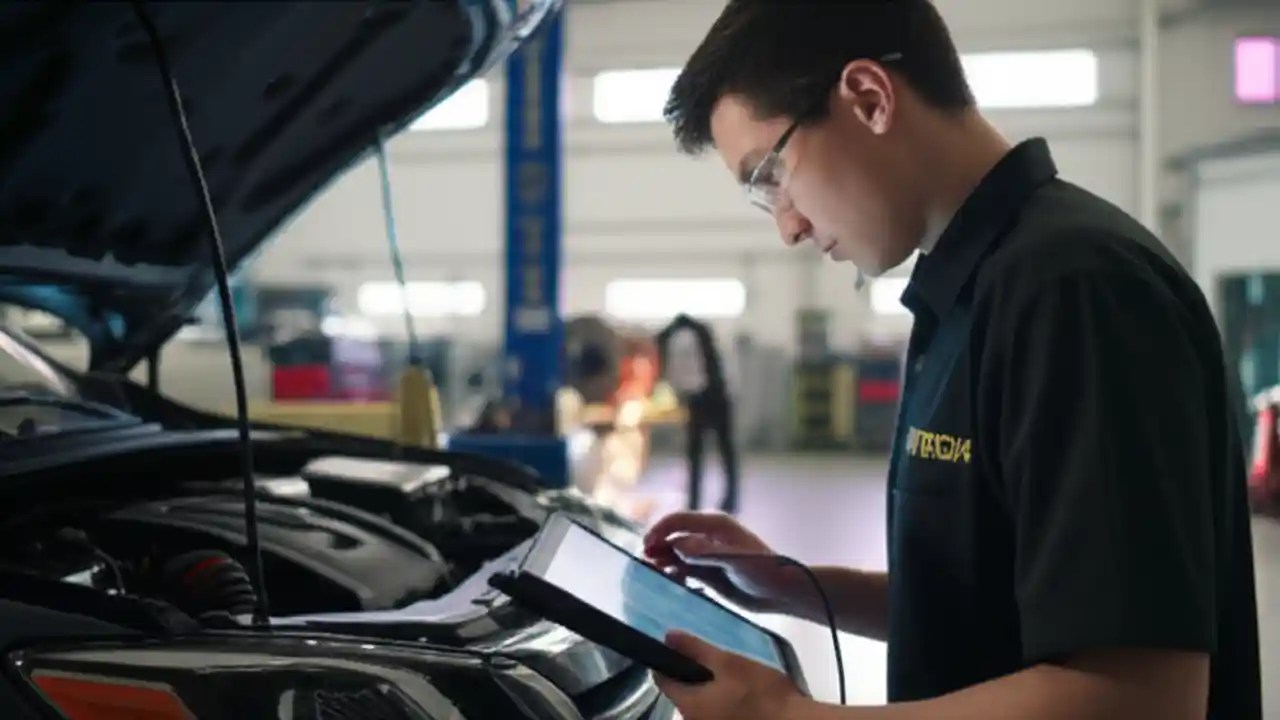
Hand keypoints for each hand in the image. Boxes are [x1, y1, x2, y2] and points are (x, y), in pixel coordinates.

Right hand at [643, 511, 794, 611]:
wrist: (780, 592)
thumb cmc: (763, 570)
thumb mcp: (734, 560)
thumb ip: (705, 553)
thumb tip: (677, 545)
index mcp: (715, 525)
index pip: (679, 520)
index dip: (660, 530)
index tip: (646, 546)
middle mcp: (708, 536)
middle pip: (673, 537)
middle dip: (657, 547)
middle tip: (645, 564)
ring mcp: (706, 554)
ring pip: (675, 554)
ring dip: (662, 562)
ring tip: (652, 574)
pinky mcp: (707, 572)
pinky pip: (683, 570)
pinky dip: (673, 574)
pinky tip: (672, 583)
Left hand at [655, 631, 807, 719]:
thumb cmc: (760, 692)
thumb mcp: (728, 663)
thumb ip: (696, 649)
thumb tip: (668, 636)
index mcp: (688, 706)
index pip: (662, 679)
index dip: (668, 659)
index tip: (682, 648)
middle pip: (682, 693)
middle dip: (694, 675)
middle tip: (716, 659)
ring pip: (700, 703)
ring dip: (710, 688)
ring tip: (731, 675)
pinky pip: (714, 713)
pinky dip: (722, 701)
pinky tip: (740, 694)